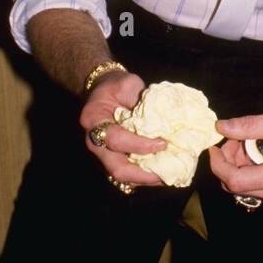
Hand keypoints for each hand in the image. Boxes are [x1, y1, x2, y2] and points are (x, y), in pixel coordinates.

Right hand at [79, 70, 166, 188]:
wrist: (103, 89)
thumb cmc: (116, 85)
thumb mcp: (127, 84)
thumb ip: (141, 100)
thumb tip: (164, 120)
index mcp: (93, 119)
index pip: (116, 139)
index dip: (140, 144)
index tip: (163, 143)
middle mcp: (94, 141)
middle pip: (116, 168)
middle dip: (143, 174)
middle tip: (167, 173)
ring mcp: (103, 153)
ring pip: (122, 176)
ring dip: (146, 179)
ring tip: (169, 176)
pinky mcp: (113, 158)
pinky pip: (128, 174)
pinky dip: (145, 176)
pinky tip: (162, 173)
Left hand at [208, 108, 262, 206]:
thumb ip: (247, 126)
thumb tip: (220, 127)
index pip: (234, 180)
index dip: (218, 164)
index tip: (214, 147)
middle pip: (236, 185)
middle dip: (229, 162)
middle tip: (237, 139)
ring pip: (244, 187)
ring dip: (239, 166)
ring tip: (250, 144)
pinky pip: (255, 187)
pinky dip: (250, 170)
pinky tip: (259, 154)